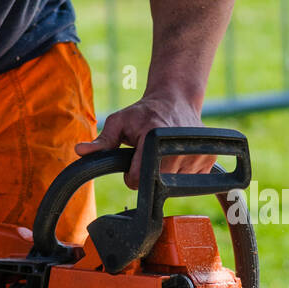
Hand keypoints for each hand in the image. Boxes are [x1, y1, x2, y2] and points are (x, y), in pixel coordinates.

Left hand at [75, 94, 214, 188]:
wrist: (176, 100)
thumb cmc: (144, 113)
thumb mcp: (119, 121)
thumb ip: (102, 141)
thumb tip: (80, 151)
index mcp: (154, 134)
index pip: (140, 178)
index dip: (132, 177)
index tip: (133, 165)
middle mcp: (179, 144)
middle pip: (158, 185)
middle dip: (149, 178)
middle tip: (148, 158)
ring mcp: (197, 153)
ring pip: (176, 188)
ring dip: (166, 178)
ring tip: (163, 156)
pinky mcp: (209, 160)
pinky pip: (191, 185)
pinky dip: (181, 177)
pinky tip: (178, 159)